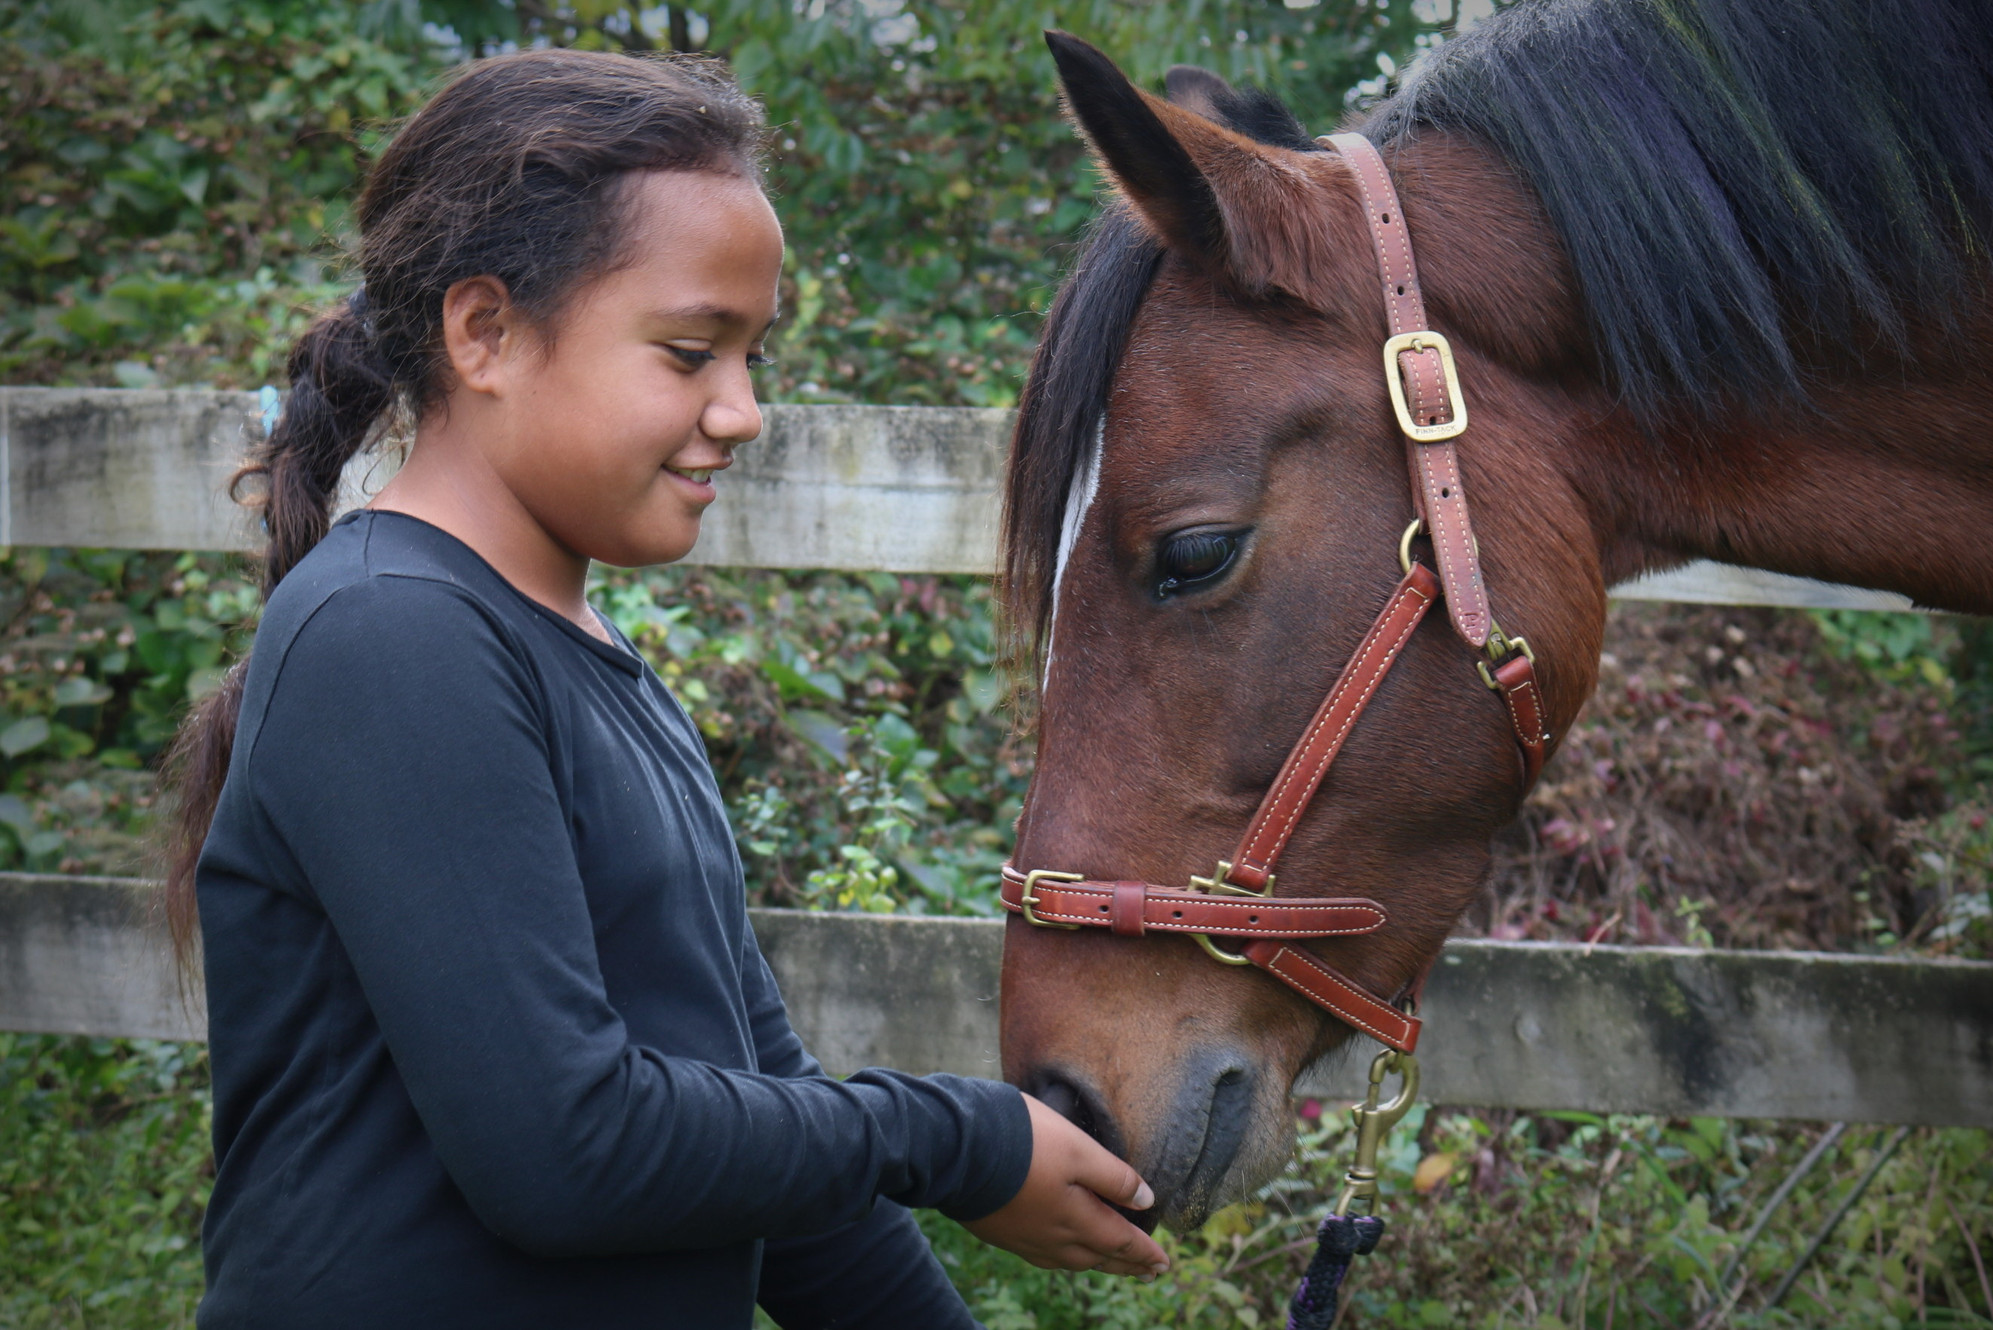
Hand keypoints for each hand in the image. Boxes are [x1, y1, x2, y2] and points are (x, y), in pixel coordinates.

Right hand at [961, 1093, 1170, 1278]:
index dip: (1145, 1252)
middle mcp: (1053, 1238)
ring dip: (1097, 1263)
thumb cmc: (1023, 1143)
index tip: (1164, 1262)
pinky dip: (1065, 1258)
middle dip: (1127, 1264)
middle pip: (1099, 1256)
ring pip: (1071, 1260)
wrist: (957, 1150)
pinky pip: (1043, 1256)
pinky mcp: (1002, 1232)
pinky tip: (1060, 1253)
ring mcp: (1025, 1239)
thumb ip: (1114, 1177)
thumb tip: (1147, 1202)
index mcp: (1077, 1218)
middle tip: (1149, 1272)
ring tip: (1111, 1264)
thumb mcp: (1079, 1149)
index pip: (1120, 1241)